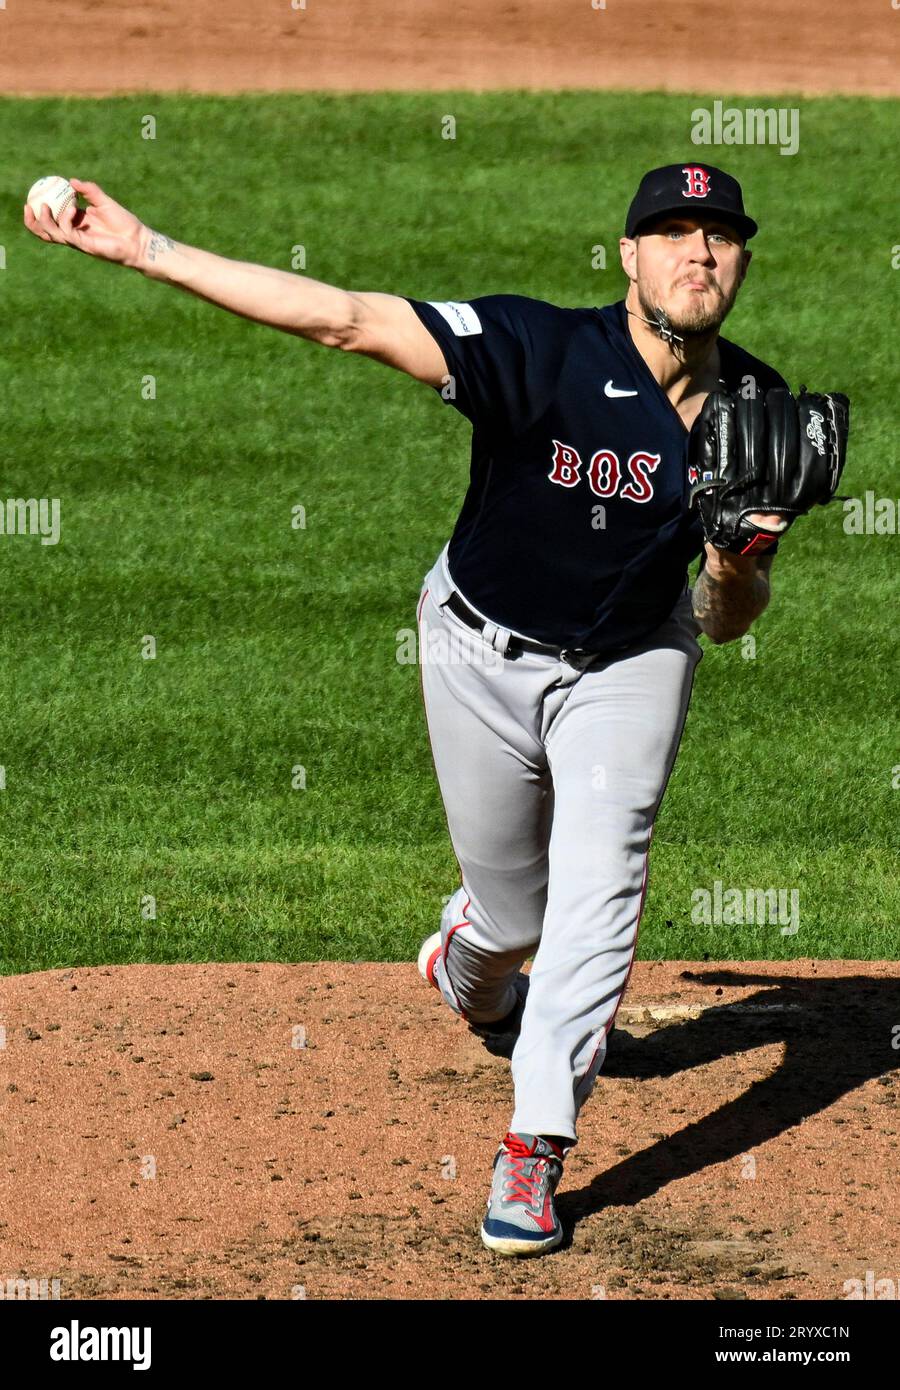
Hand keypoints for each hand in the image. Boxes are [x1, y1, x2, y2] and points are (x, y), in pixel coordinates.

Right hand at [23, 177, 146, 267]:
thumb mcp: (104, 201)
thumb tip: (71, 181)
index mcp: (77, 222)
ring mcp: (78, 241)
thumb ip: (89, 190)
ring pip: (51, 234)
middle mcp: (75, 232)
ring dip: (45, 220)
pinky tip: (73, 209)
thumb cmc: (124, 223)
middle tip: (28, 205)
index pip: (54, 218)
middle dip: (33, 221)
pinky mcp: (84, 246)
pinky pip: (67, 233)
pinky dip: (66, 220)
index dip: (40, 210)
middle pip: (46, 231)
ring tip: (46, 206)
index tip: (35, 194)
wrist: (137, 240)